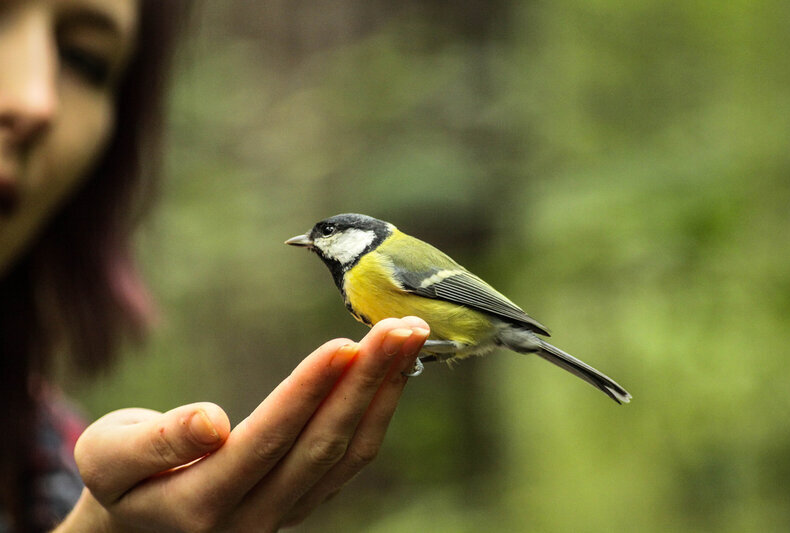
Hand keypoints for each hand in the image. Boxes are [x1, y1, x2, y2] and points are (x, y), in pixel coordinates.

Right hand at [57, 317, 429, 531]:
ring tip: (409, 338)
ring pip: (348, 455)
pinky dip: (376, 414)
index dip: (308, 391)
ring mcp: (286, 514)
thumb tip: (212, 422)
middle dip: (368, 382)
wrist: (136, 530)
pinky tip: (391, 375)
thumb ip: (156, 443)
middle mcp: (256, 516)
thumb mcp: (109, 460)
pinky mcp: (301, 502)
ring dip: (383, 393)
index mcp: (203, 503)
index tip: (345, 343)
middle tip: (402, 327)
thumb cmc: (117, 483)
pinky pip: (349, 460)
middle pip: (325, 446)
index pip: (269, 440)